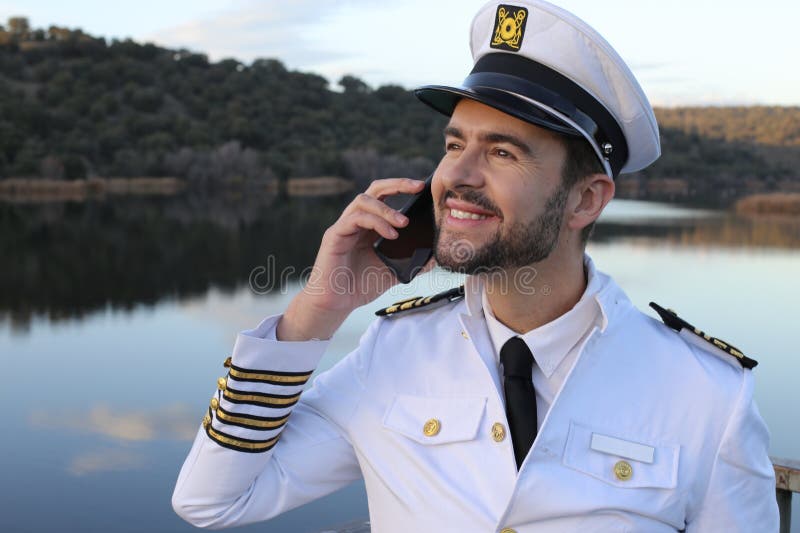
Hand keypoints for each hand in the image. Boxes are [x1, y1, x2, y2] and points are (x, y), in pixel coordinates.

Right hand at [277, 178, 425, 340]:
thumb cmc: (360, 287)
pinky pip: (355, 219)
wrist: (336, 304)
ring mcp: (344, 227)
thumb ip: (412, 262)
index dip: (402, 188)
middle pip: (374, 190)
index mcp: (369, 226)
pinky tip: (391, 235)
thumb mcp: (393, 271)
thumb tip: (435, 256)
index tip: (422, 188)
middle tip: (417, 187)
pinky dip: (375, 222)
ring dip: (387, 209)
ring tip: (404, 223)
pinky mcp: (334, 236)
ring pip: (364, 200)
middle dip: (397, 184)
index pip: (385, 197)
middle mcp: (355, 221)